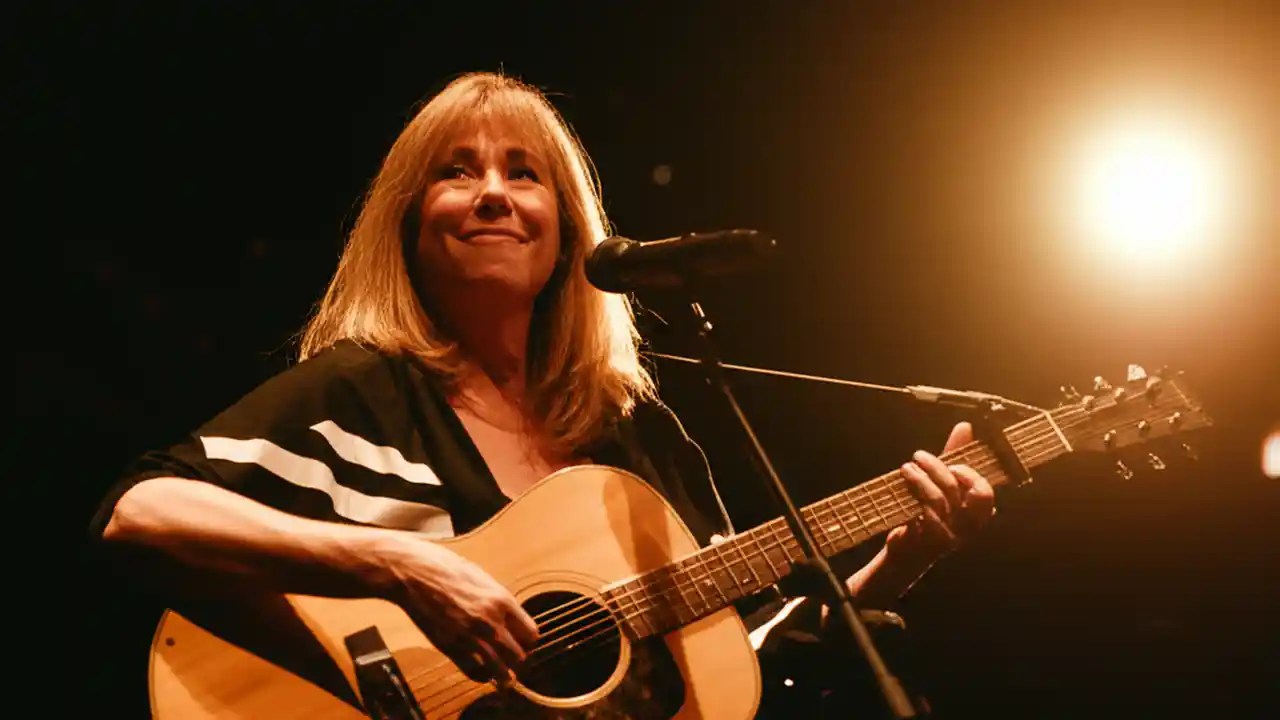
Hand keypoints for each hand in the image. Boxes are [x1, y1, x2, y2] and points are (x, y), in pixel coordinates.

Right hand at [377, 537, 538, 682]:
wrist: (414, 572)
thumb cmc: (445, 568)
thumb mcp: (481, 577)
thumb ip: (497, 599)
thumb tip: (509, 616)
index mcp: (502, 600)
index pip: (531, 635)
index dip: (528, 642)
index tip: (522, 643)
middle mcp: (490, 621)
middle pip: (519, 656)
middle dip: (517, 660)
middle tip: (512, 660)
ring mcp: (470, 636)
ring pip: (500, 671)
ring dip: (502, 674)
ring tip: (502, 675)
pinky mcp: (450, 647)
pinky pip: (474, 673)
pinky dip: (480, 676)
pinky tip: (480, 670)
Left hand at [885, 421, 995, 565]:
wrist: (908, 551)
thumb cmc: (929, 513)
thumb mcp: (943, 483)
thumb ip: (956, 456)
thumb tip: (965, 427)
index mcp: (978, 513)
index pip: (984, 493)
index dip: (969, 474)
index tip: (951, 464)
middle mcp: (968, 527)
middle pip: (959, 491)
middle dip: (938, 468)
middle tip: (919, 457)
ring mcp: (950, 536)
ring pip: (938, 499)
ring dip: (919, 479)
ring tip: (906, 468)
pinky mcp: (929, 542)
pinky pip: (923, 515)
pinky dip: (913, 499)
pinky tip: (903, 489)